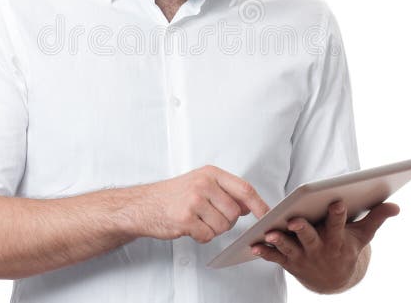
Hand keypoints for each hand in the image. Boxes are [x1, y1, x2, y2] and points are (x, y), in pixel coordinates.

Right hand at [129, 165, 270, 242]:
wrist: (143, 205)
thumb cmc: (172, 195)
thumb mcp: (200, 183)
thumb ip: (225, 191)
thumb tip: (249, 205)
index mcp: (210, 173)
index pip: (244, 189)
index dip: (259, 204)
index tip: (267, 216)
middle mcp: (203, 184)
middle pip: (235, 212)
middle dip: (227, 221)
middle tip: (209, 218)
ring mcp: (194, 201)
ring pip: (222, 226)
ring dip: (212, 229)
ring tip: (196, 220)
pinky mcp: (185, 218)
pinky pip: (207, 236)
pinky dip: (201, 236)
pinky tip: (189, 227)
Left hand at [250, 200, 399, 292]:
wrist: (333, 279)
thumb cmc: (347, 247)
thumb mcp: (362, 235)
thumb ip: (376, 218)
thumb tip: (396, 206)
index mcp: (338, 240)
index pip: (338, 226)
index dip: (338, 215)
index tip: (337, 202)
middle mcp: (319, 250)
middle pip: (310, 238)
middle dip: (303, 230)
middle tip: (295, 220)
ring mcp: (303, 257)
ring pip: (289, 248)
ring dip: (280, 241)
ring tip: (270, 233)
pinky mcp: (289, 262)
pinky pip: (275, 258)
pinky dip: (265, 252)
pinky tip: (254, 246)